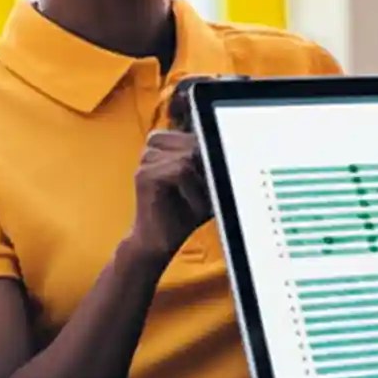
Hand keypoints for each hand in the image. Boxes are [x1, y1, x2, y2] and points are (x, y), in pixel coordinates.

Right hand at [126, 128, 213, 263]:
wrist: (159, 242)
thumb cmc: (184, 213)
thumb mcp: (204, 184)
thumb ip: (211, 164)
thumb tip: (232, 150)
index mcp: (165, 144)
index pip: (196, 135)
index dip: (210, 154)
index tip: (214, 179)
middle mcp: (153, 148)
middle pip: (193, 142)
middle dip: (206, 168)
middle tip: (208, 195)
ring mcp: (147, 159)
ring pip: (188, 156)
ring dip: (200, 183)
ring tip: (197, 203)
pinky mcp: (145, 174)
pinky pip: (181, 170)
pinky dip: (194, 191)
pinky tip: (192, 206)